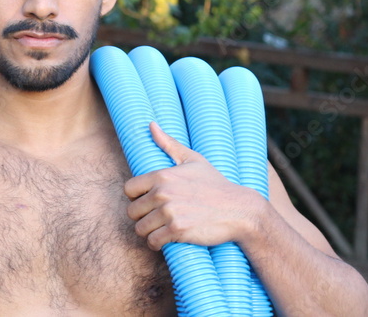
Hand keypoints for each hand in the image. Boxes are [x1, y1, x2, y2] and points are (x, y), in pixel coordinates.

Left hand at [124, 122, 264, 250]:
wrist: (239, 210)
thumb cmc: (215, 184)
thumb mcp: (193, 160)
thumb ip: (169, 144)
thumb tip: (151, 125)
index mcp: (162, 176)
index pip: (129, 189)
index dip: (136, 197)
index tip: (147, 202)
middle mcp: (162, 194)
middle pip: (132, 211)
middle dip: (142, 217)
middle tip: (155, 218)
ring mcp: (169, 213)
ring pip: (140, 228)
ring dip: (148, 232)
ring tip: (160, 229)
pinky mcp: (177, 231)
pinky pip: (153, 241)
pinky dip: (156, 243)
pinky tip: (165, 240)